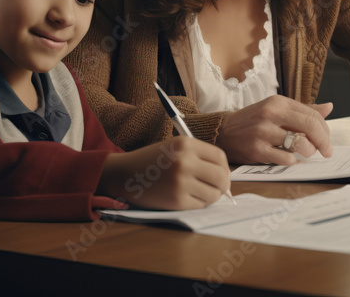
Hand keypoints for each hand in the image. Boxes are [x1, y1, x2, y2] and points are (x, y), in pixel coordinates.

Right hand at [98, 136, 229, 209]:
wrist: (125, 174)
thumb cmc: (152, 161)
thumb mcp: (175, 147)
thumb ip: (199, 156)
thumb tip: (225, 176)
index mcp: (185, 144)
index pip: (219, 157)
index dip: (224, 167)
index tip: (221, 174)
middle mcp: (185, 161)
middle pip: (221, 176)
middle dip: (223, 185)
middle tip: (217, 188)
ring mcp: (181, 182)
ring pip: (213, 193)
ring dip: (211, 196)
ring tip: (200, 192)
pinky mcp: (177, 200)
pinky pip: (201, 204)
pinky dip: (199, 203)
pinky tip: (188, 197)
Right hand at [215, 95, 332, 164]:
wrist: (222, 132)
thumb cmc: (253, 121)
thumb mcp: (276, 110)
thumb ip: (303, 110)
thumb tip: (329, 107)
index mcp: (278, 102)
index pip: (313, 115)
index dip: (325, 130)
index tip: (327, 141)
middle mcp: (271, 114)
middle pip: (310, 127)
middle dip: (324, 142)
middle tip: (326, 151)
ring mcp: (263, 132)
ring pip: (300, 144)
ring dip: (308, 152)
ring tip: (304, 153)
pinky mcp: (256, 150)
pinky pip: (285, 159)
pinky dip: (291, 161)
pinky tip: (287, 158)